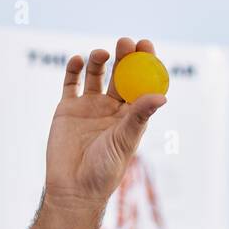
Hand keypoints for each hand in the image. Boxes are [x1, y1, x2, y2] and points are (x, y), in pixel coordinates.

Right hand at [43, 37, 166, 209]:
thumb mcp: (124, 140)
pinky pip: (71, 82)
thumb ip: (139, 116)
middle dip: (124, 56)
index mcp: (131, 116)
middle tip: (126, 41)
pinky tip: (79, 60)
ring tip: (102, 54)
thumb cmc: (104, 170)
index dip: (145, 63)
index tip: (146, 44)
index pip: (141, 83)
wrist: (72, 187)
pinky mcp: (67, 108)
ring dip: (100, 60)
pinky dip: (74, 68)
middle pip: (120, 74)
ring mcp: (89, 107)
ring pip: (96, 74)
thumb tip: (162, 95)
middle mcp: (111, 108)